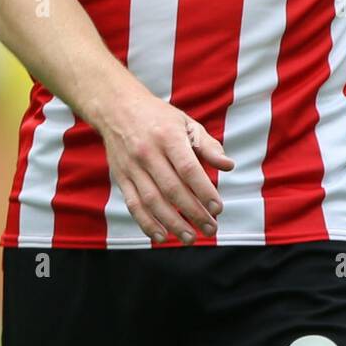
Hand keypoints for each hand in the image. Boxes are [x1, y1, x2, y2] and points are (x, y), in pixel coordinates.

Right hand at [100, 93, 233, 243]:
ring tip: (190, 238)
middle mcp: (148, 152)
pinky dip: (146, 223)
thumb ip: (208, 146)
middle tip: (211, 229)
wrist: (117, 108)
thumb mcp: (186, 123)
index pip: (188, 169)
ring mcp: (132, 166)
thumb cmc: (159, 117)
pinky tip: (161, 237)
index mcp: (168, 136)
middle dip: (193, 212)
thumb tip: (228, 166)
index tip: (218, 209)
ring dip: (172, 223)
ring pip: (152, 200)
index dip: (203, 191)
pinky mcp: (121, 177)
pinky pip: (133, 204)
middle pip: (172, 188)